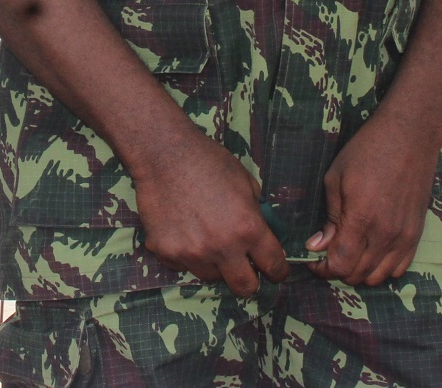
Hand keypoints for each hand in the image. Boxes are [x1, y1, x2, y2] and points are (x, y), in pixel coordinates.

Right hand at [131, 128, 288, 295]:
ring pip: (211, 277)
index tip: (276, 272)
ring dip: (215, 265)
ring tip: (206, 239)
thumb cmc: (208, 161)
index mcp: (247, 228)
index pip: (274, 265)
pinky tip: (183, 230)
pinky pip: (182, 265)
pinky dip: (186, 254)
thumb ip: (256, 212)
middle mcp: (222, 247)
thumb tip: (263, 233)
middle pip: (245, 288)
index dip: (279, 271)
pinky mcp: (166, 252)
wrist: (163, 153)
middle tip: (245, 269)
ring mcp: (191, 253)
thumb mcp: (245, 181)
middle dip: (250, 282)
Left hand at [303, 111, 440, 286]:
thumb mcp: (336, 179)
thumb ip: (330, 217)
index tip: (314, 259)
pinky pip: (399, 268)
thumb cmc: (367, 151)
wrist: (410, 136)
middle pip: (358, 274)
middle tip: (328, 255)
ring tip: (350, 255)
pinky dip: (382, 269)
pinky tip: (372, 253)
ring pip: (378, 277)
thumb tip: (317, 246)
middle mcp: (385, 234)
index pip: (340, 264)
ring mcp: (404, 237)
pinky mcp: (417, 234)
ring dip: (360, 273)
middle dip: (338, 270)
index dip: (322, 268)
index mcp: (361, 219)